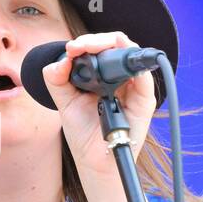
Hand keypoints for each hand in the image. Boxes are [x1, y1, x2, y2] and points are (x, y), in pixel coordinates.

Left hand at [40, 31, 155, 185]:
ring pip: (130, 53)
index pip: (99, 47)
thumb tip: (61, 60)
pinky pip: (144, 76)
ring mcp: (133, 87)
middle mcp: (119, 77)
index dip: (85, 42)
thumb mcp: (65, 103)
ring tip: (89, 48)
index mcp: (102, 75)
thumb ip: (57, 80)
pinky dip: (133, 63)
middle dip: (95, 40)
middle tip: (77, 47)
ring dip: (111, 45)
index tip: (70, 49)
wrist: (95, 161)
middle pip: (116, 44)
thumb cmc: (83, 133)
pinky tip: (116, 62)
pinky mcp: (144, 99)